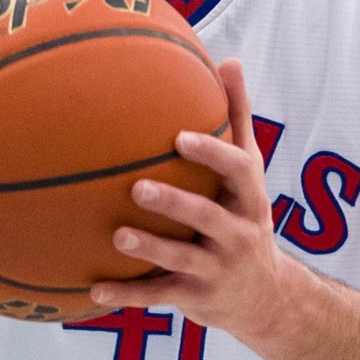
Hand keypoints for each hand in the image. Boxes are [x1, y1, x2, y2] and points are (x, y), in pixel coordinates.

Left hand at [90, 59, 290, 337]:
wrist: (266, 297)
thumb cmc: (246, 215)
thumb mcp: (250, 172)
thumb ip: (238, 118)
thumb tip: (230, 60)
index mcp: (249, 197)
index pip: (237, 171)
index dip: (210, 155)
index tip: (179, 139)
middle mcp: (238, 234)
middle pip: (208, 217)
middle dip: (175, 204)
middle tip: (137, 187)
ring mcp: (217, 269)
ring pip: (181, 259)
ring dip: (148, 249)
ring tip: (117, 236)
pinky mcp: (197, 299)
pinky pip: (158, 296)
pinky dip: (127, 295)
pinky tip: (93, 289)